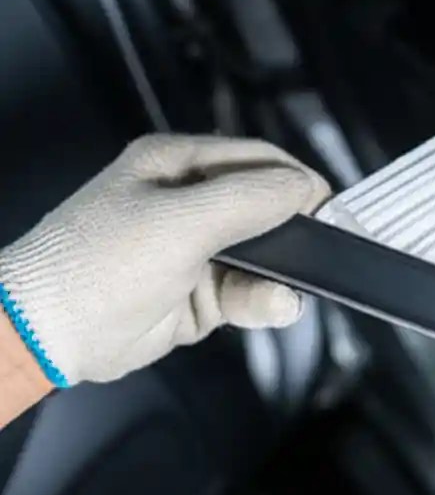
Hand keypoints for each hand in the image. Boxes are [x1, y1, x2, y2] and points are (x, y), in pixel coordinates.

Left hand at [0, 134, 329, 385]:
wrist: (46, 335)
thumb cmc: (99, 265)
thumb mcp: (182, 221)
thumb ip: (251, 199)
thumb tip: (306, 188)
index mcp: (176, 163)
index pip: (258, 159)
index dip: (296, 181)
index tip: (328, 208)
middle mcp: (186, 202)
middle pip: (266, 209)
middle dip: (291, 235)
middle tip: (314, 254)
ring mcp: (192, 251)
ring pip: (263, 257)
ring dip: (279, 275)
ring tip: (280, 292)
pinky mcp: (195, 294)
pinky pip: (248, 293)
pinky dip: (262, 302)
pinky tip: (268, 307)